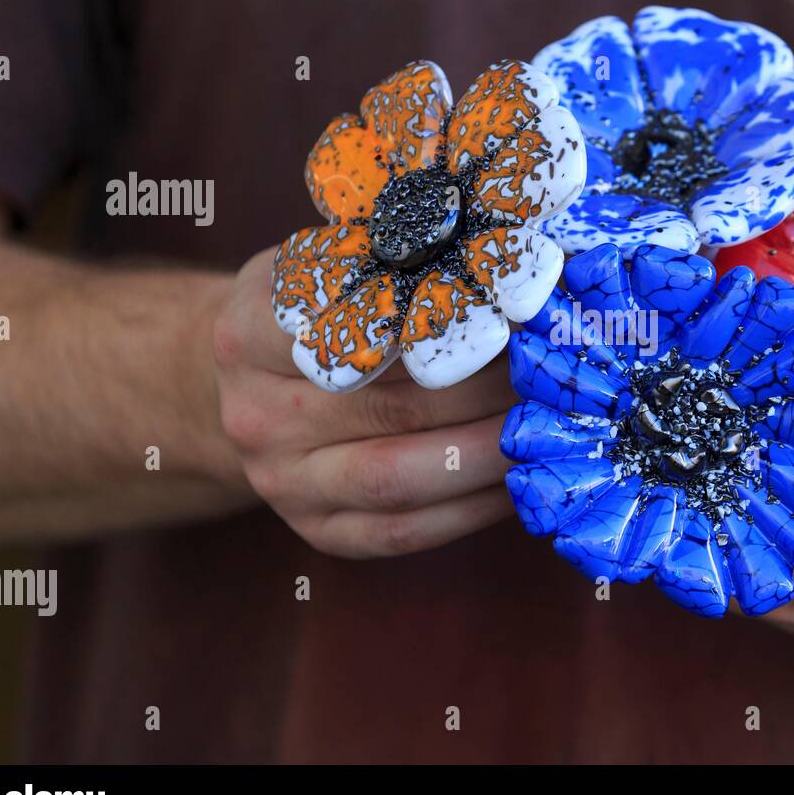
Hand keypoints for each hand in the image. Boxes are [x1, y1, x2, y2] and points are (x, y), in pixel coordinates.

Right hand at [212, 247, 517, 557]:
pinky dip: (472, 508)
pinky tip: (519, 479)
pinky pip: (406, 531)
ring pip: (400, 477)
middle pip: (392, 408)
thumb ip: (391, 265)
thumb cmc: (311, 312)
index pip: (352, 331)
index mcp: (249, 334)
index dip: (440, 326)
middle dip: (487, 391)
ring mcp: (283, 484)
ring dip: (487, 453)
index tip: (510, 312)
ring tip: (548, 426)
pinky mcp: (319, 532)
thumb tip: (504, 263)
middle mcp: (256, 416)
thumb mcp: (325, 266)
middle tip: (550, 371)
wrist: (242, 388)